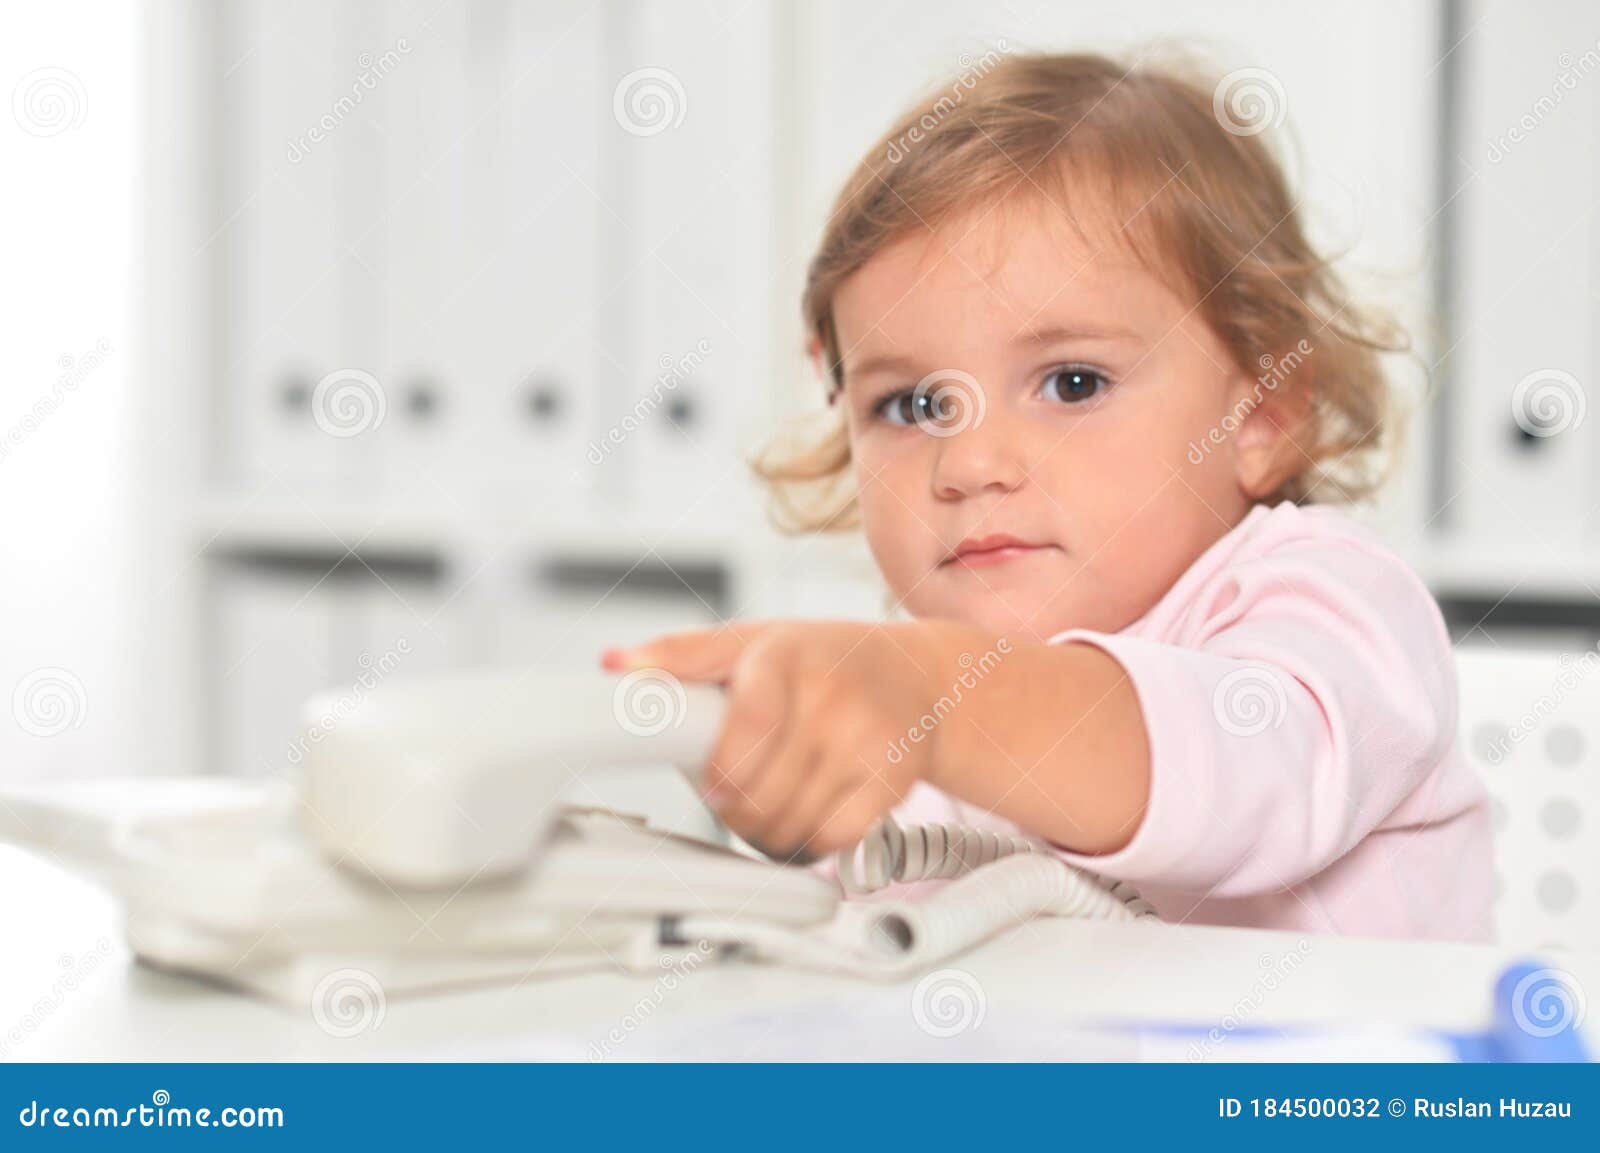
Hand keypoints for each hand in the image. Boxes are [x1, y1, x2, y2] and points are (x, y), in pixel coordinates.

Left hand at [601, 620, 955, 858]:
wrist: (916, 674)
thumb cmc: (823, 657)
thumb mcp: (753, 639)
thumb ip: (683, 654)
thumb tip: (615, 664)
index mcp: (784, 656)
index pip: (746, 731)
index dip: (720, 774)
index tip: (711, 787)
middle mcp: (831, 696)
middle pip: (761, 791)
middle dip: (735, 810)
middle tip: (734, 801)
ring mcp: (867, 740)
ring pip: (792, 823)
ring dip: (765, 833)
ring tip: (764, 811)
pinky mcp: (892, 779)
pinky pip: (832, 839)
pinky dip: (806, 845)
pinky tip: (801, 822)